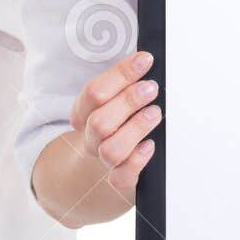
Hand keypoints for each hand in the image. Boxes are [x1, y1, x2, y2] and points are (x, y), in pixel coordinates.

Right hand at [69, 50, 160, 196]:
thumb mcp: (113, 100)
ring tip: (155, 113)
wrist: (102, 168)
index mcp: (84, 113)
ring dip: (134, 129)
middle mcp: (91, 138)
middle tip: (151, 88)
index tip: (145, 60)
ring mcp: (104, 160)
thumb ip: (125, 84)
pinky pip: (122, 176)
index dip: (121, 74)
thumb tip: (147, 62)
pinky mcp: (121, 179)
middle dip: (128, 101)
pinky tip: (150, 146)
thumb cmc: (116, 125)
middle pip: (99, 121)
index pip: (95, 92)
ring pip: (110, 150)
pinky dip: (137, 160)